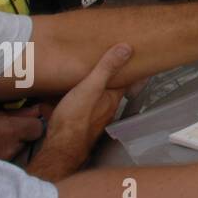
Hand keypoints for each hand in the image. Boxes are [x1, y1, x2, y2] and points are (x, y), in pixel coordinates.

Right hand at [0, 106, 46, 159]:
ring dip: (18, 145)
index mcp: (9, 130)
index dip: (35, 124)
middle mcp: (10, 148)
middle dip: (27, 135)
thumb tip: (38, 110)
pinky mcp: (1, 169)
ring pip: (23, 151)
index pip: (38, 128)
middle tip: (13, 132)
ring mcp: (6, 161)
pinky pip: (14, 160)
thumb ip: (20, 113)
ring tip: (1, 140)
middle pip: (32, 140)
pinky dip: (10, 155)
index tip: (30, 123)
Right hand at [29, 43, 129, 180]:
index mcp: (112, 98)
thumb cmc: (75, 120)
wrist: (58, 148)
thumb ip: (106, 69)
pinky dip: (75, 99)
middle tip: (111, 64)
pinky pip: (79, 107)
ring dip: (93, 88)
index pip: (129, 80)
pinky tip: (65, 96)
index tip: (138, 58)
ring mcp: (92, 116)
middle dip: (111, 77)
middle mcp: (106, 108)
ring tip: (88, 76)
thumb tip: (126, 49)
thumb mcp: (91, 88)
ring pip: (95, 98)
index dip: (131, 68)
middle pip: (111, 88)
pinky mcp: (77, 122)